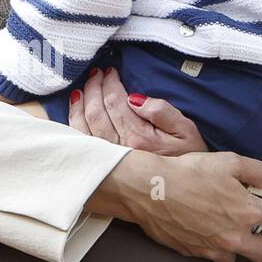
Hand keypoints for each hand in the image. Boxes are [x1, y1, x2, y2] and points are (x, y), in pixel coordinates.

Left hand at [68, 65, 207, 153]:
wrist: (181, 189)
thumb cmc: (187, 156)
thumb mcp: (186, 130)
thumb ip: (162, 111)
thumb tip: (134, 98)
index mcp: (139, 138)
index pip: (115, 102)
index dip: (110, 83)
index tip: (110, 72)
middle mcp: (119, 149)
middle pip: (96, 111)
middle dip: (94, 88)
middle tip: (96, 73)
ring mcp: (108, 160)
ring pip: (84, 126)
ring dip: (80, 103)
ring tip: (83, 87)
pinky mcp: (103, 166)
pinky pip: (81, 142)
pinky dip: (74, 124)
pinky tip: (75, 111)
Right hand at [86, 149, 261, 261]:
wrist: (150, 189)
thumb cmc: (187, 173)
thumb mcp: (227, 160)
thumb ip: (254, 170)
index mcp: (248, 212)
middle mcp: (235, 237)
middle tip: (254, 224)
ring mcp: (213, 248)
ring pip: (237, 257)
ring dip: (236, 245)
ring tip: (225, 227)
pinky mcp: (192, 252)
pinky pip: (210, 255)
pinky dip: (211, 246)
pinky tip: (203, 228)